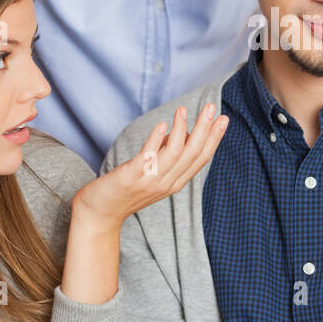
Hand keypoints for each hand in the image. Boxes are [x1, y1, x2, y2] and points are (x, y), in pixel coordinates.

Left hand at [72, 103, 228, 228]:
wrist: (99, 214)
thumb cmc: (124, 190)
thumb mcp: (152, 172)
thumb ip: (166, 154)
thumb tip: (180, 130)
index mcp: (174, 182)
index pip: (201, 159)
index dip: (214, 138)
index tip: (223, 119)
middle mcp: (166, 183)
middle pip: (193, 154)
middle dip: (205, 129)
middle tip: (212, 107)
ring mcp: (150, 181)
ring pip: (175, 154)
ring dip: (182, 129)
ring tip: (184, 109)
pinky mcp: (132, 178)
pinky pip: (149, 158)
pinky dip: (157, 141)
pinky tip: (162, 125)